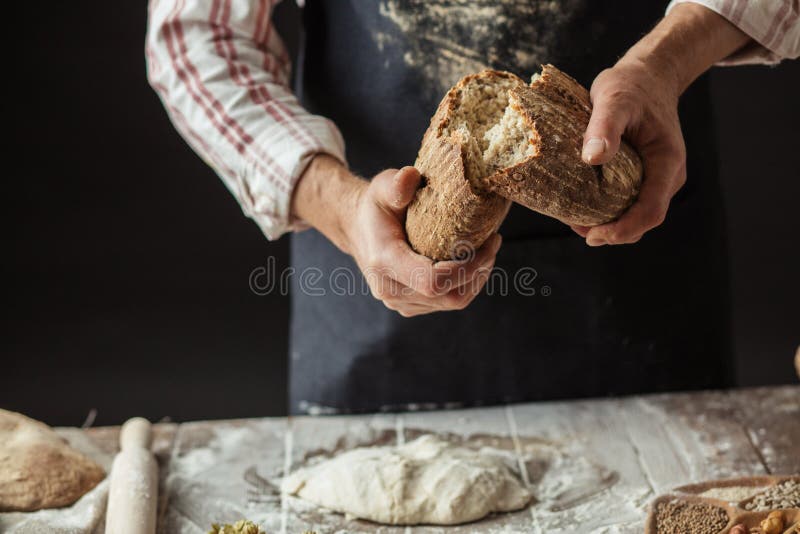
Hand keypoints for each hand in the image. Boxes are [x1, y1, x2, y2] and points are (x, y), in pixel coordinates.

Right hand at [344, 166, 500, 316]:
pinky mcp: (410, 306)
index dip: (467, 267)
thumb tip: (412, 176)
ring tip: (488, 250)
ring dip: (476, 278)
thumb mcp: (383, 187)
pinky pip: (447, 302)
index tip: (487, 240)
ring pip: (452, 302)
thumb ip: (397, 184)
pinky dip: (466, 284)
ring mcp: (399, 303)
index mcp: (384, 262)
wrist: (356, 228)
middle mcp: (390, 290)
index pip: (433, 281)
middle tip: (494, 242)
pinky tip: (472, 261)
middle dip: (478, 271)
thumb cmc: (376, 205)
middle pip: (449, 296)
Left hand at [575, 58, 684, 245]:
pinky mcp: (644, 176)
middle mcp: (667, 175)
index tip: (594, 235)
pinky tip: (582, 207)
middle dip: (612, 232)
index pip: (651, 211)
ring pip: (636, 214)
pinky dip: (609, 211)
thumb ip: (605, 127)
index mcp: (667, 161)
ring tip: (576, 221)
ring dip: (609, 225)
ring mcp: (657, 177)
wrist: (648, 76)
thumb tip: (593, 158)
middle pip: (643, 220)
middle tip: (578, 229)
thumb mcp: (614, 99)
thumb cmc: (631, 85)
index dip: (623, 229)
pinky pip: (630, 202)